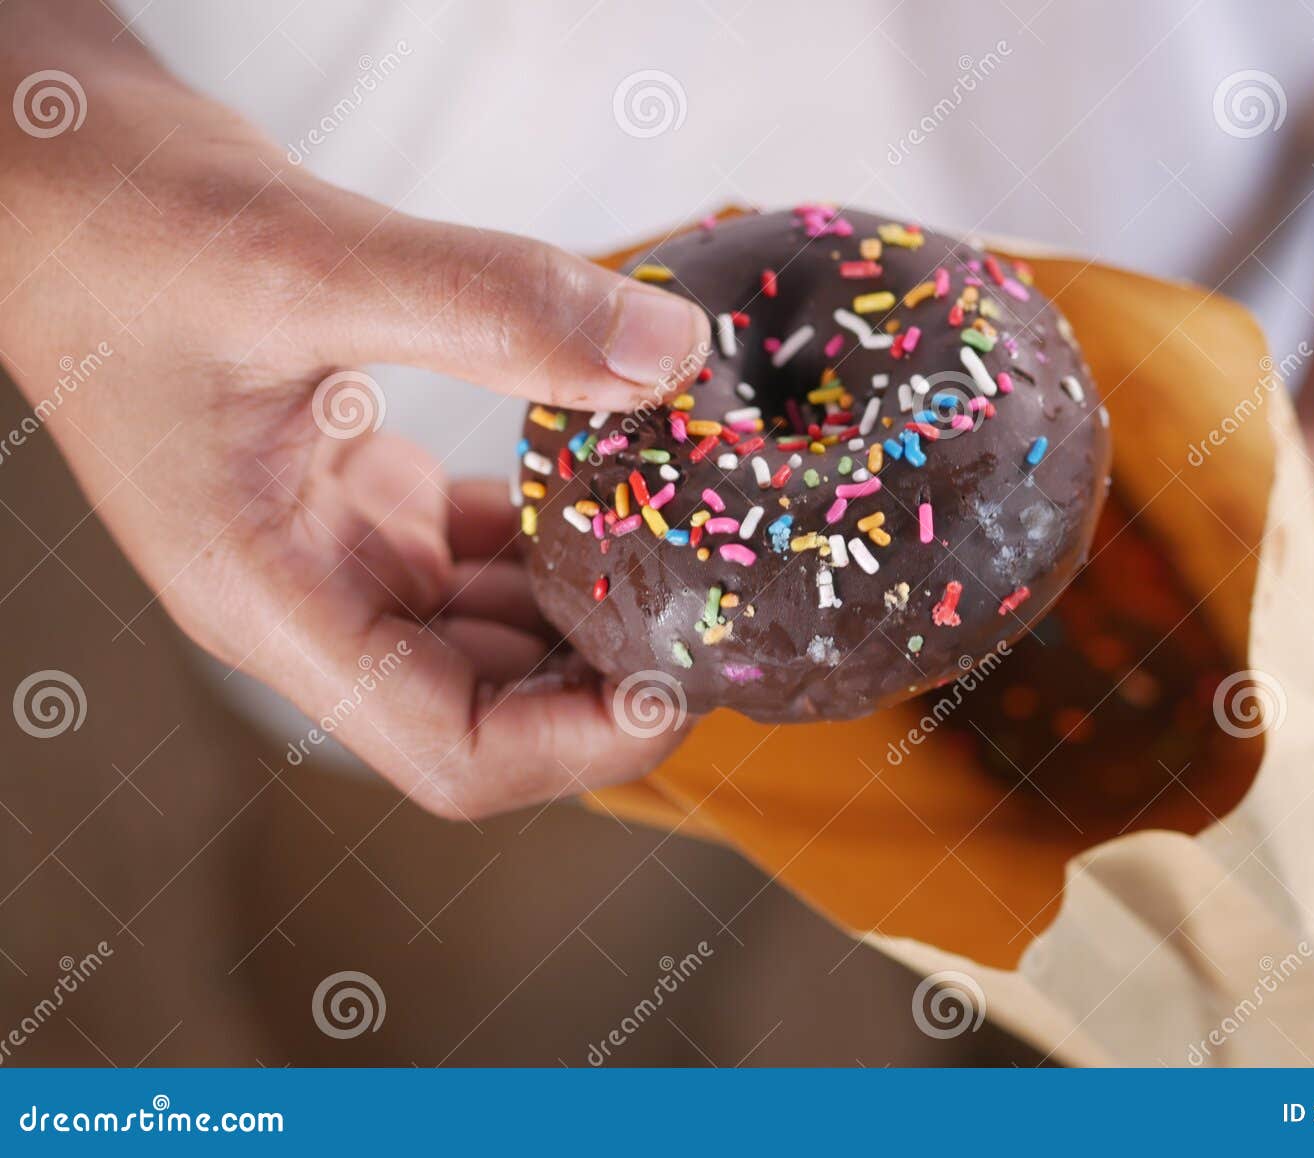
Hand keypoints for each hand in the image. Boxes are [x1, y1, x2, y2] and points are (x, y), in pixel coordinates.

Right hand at [0, 57, 708, 817]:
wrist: (54, 180)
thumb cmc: (118, 229)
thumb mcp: (308, 261)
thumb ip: (492, 308)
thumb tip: (667, 355)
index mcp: (274, 601)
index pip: (455, 751)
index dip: (585, 745)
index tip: (687, 678)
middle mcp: (310, 602)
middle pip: (493, 711)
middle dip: (611, 681)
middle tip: (723, 609)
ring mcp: (336, 557)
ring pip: (494, 637)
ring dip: (592, 608)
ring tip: (692, 548)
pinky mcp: (361, 503)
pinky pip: (482, 559)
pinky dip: (556, 537)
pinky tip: (616, 481)